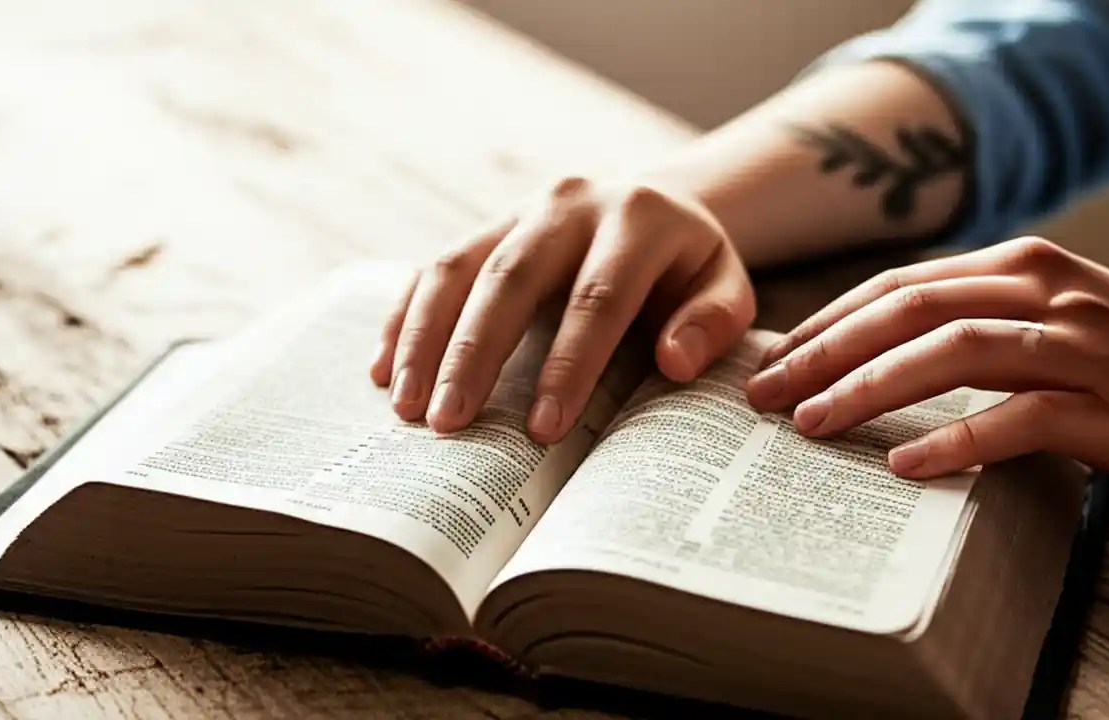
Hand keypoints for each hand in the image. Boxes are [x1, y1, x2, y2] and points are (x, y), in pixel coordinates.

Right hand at [370, 176, 755, 442]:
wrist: (652, 207)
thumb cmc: (687, 269)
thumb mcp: (724, 287)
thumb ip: (712, 322)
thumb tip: (673, 361)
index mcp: (637, 218)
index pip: (598, 297)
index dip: (568, 365)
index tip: (541, 429)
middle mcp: (568, 203)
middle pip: (510, 278)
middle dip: (473, 354)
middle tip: (447, 423)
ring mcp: (518, 211)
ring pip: (457, 268)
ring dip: (424, 339)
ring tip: (406, 407)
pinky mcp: (484, 227)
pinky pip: (433, 268)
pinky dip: (405, 319)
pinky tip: (384, 370)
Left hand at [745, 237, 1108, 483]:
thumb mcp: (1048, 317)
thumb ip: (971, 320)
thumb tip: (868, 349)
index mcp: (1021, 264)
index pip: (899, 285)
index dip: (828, 321)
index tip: (776, 357)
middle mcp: (1046, 291)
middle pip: (909, 310)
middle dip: (826, 352)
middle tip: (767, 393)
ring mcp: (1079, 345)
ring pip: (952, 353)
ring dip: (870, 389)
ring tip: (812, 425)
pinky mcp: (1107, 404)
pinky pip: (1018, 418)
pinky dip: (957, 440)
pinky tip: (906, 465)